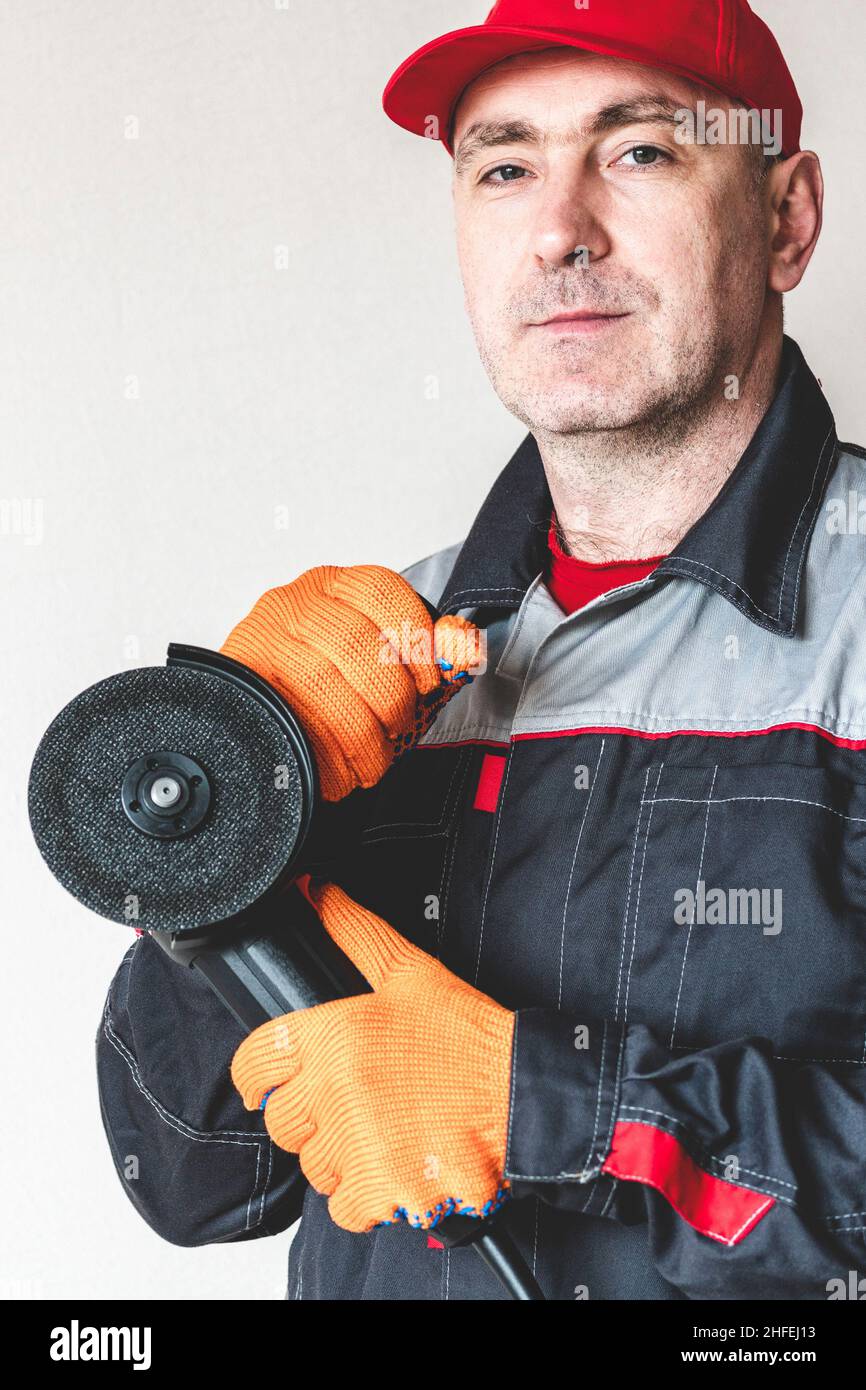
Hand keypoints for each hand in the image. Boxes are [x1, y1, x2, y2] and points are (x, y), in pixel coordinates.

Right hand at [220, 564, 481, 799]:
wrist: (258, 727)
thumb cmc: (326, 694)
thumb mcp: (384, 665)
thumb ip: (427, 653)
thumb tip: (464, 646)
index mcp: (335, 588)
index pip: (380, 589)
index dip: (414, 635)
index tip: (431, 680)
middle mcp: (294, 603)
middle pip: (355, 641)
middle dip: (390, 697)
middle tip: (399, 727)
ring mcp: (261, 638)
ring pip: (322, 682)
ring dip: (360, 734)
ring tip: (372, 760)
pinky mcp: (243, 681)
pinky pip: (291, 716)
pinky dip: (326, 752)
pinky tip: (342, 771)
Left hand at [230, 879, 514, 1233]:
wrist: (525, 1097)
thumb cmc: (470, 1037)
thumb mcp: (410, 972)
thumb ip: (354, 932)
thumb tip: (317, 891)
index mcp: (333, 1036)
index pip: (252, 1064)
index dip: (264, 1072)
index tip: (282, 1078)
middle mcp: (335, 1093)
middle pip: (282, 1121)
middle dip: (312, 1115)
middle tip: (357, 1102)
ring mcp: (357, 1147)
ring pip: (313, 1165)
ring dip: (341, 1155)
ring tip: (387, 1130)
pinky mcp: (381, 1193)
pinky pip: (344, 1207)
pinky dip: (368, 1194)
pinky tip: (400, 1163)